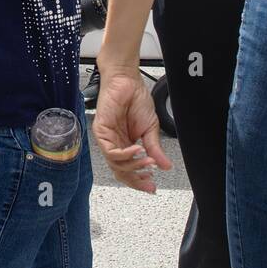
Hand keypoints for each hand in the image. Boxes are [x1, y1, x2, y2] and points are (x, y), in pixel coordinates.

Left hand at [93, 64, 172, 193]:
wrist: (128, 80)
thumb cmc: (136, 99)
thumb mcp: (151, 128)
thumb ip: (155, 148)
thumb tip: (165, 166)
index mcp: (125, 145)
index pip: (129, 170)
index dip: (140, 181)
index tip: (152, 186)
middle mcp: (115, 144)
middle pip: (121, 171)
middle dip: (136, 179)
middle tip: (149, 182)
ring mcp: (107, 139)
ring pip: (116, 164)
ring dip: (133, 166)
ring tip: (148, 162)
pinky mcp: (101, 131)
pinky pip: (111, 151)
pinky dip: (125, 154)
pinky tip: (138, 150)